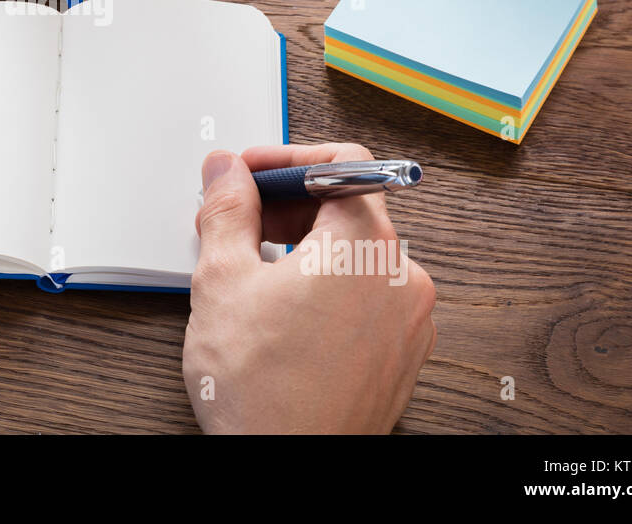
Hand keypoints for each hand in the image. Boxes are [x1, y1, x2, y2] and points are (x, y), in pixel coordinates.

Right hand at [183, 143, 436, 433]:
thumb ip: (227, 209)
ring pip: (355, 254)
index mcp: (366, 245)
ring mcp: (409, 321)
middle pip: (348, 207)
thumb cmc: (262, 392)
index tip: (246, 173)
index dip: (285, 158)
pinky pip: (366, 296)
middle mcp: (402, 277)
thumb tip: (225, 171)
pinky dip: (327, 287)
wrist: (286, 472)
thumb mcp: (223, 280)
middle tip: (237, 222)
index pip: (341, 162)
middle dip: (287, 205)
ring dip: (305, 247)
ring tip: (253, 273)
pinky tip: (282, 311)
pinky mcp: (402, 355)